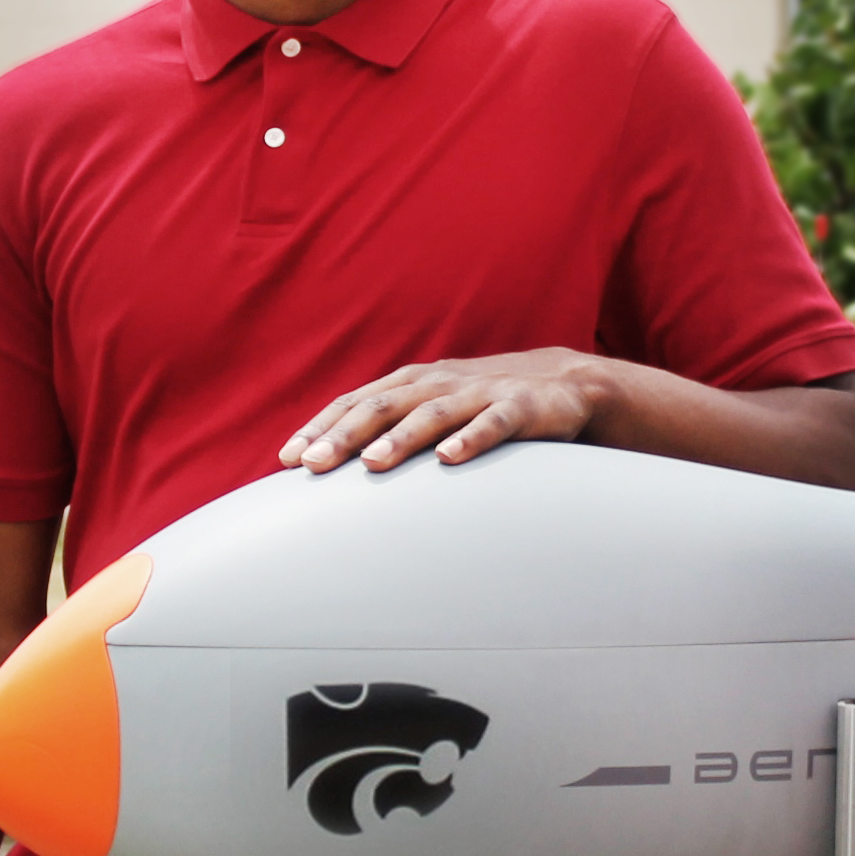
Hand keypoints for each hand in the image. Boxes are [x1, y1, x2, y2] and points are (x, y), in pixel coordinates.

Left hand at [280, 348, 621, 472]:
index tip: (286, 459)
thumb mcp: (435, 412)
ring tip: (372, 462)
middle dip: (344, 434)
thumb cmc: (485, 406)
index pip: (356, 403)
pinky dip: (471, 437)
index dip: (321, 427)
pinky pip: (494, 422)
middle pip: (382, 406)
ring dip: (400, 436)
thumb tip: (337, 472)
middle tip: (311, 464)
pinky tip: (450, 458)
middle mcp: (439, 383)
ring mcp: (480, 392)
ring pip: (432, 412)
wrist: (568, 385)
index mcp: (412, 385)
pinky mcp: (523, 406)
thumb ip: (393, 432)